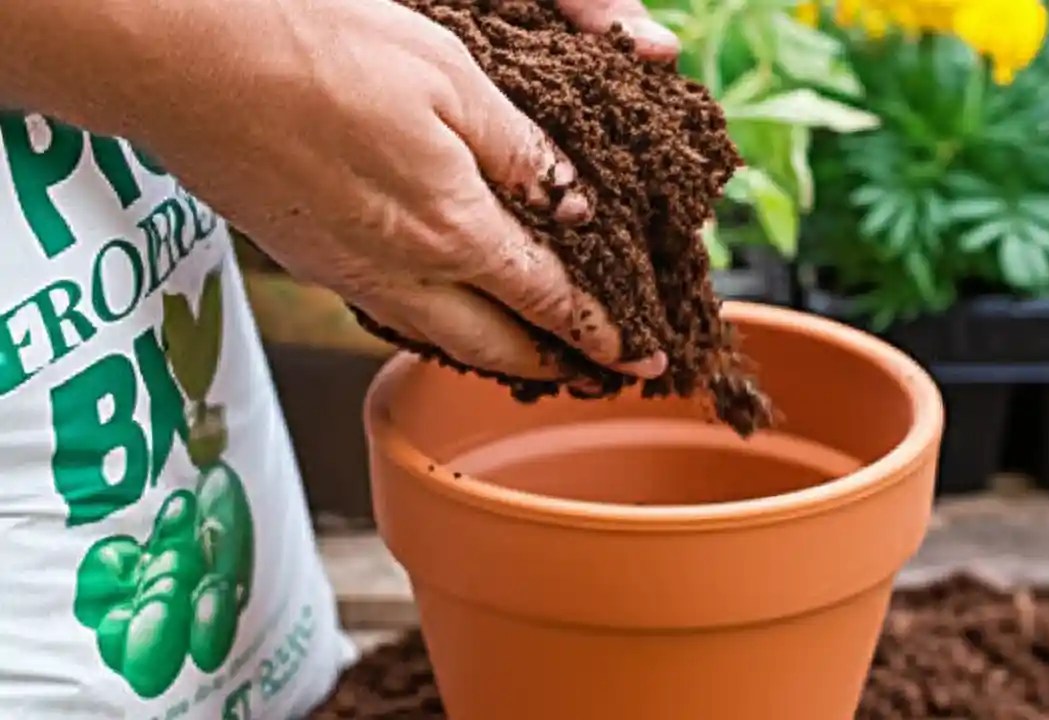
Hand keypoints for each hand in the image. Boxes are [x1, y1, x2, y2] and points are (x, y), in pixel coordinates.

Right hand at [6, 0, 678, 380]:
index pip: (551, 301)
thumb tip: (578, 208)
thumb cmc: (324, 55)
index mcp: (455, 230)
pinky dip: (438, 328)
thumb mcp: (453, 84)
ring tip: (533, 357)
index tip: (641, 359)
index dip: (603, 334)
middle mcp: (405, 272)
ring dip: (497, 354)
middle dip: (555, 365)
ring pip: (443, 337)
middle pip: (499, 344)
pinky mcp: (310, 259)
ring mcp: (351, 274)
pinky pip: (395, 313)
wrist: (188, 62)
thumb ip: (521, 156)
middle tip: (594, 375)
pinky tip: (445, 311)